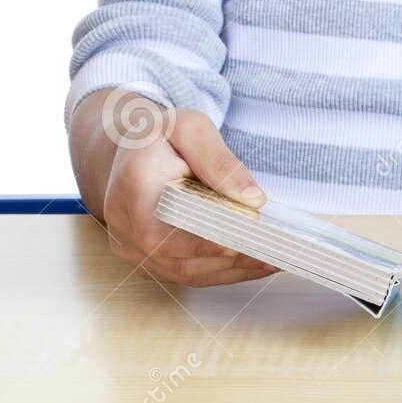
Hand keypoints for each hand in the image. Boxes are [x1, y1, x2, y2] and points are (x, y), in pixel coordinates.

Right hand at [98, 94, 277, 287]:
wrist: (126, 150)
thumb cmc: (160, 136)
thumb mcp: (191, 129)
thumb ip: (220, 162)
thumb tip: (253, 200)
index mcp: (135, 187)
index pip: (174, 227)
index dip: (212, 239)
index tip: (251, 239)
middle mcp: (125, 225)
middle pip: (183, 257)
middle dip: (233, 258)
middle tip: (276, 254)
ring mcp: (131, 248)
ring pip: (186, 272)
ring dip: (232, 270)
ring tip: (272, 260)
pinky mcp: (143, 260)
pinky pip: (184, 273)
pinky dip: (219, 272)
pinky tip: (250, 264)